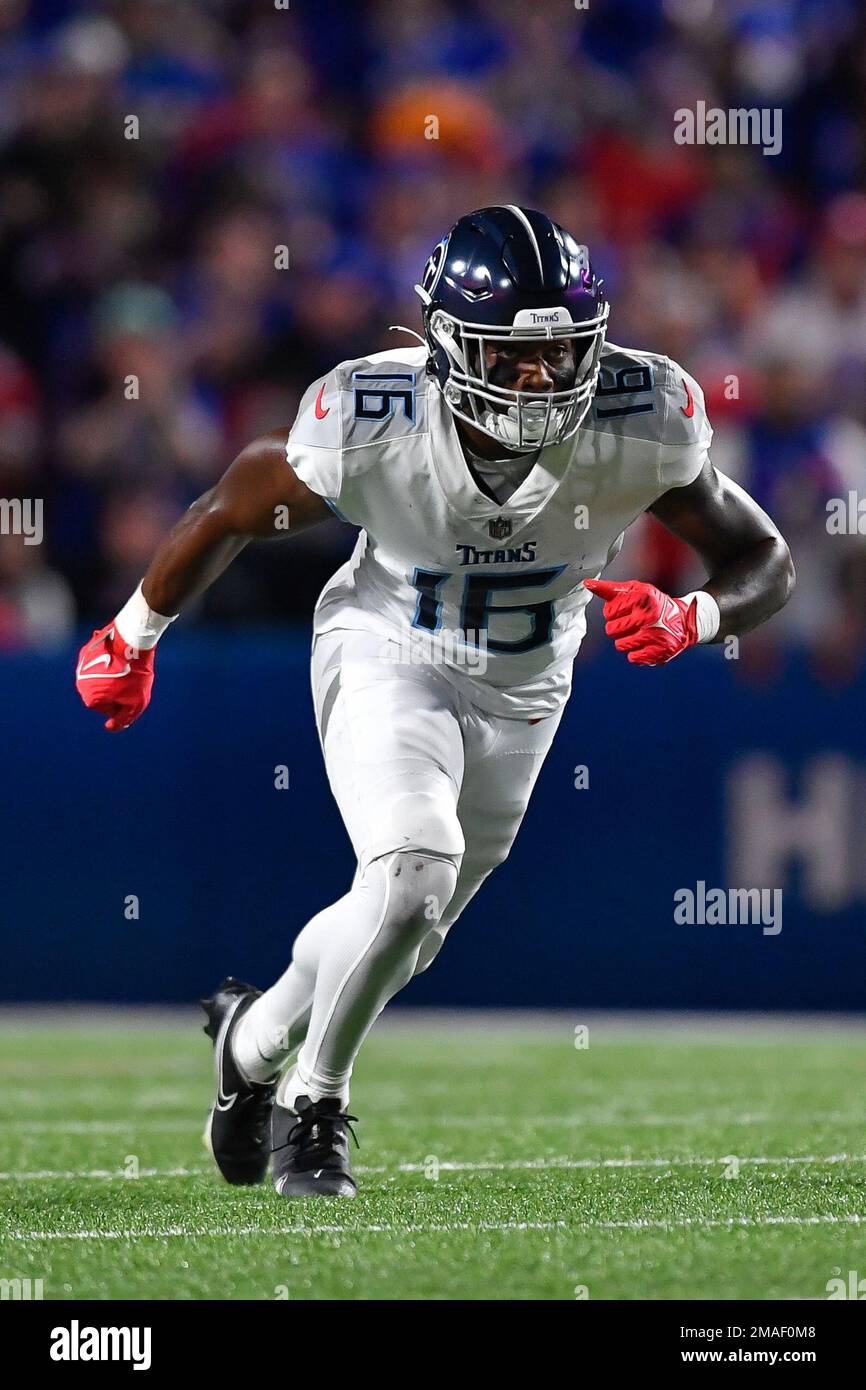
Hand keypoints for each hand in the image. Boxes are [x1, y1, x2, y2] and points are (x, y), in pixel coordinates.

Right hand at [75, 622, 154, 730]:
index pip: (108, 708)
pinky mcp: (86, 651)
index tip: (130, 690)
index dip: (123, 701)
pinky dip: (109, 661)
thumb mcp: (136, 703)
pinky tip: (120, 656)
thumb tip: (111, 727)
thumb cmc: (135, 675)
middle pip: (102, 693)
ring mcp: (81, 666)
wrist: (131, 642)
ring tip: (125, 666)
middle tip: (130, 678)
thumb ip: (123, 719)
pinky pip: (99, 661)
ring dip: (112, 674)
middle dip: (116, 688)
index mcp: (89, 698)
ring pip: (100, 677)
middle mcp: (80, 683)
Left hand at [584, 578, 698, 665]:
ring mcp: (655, 635)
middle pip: (612, 630)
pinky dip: (636, 654)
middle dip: (618, 628)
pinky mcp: (660, 651)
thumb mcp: (635, 590)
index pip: (608, 612)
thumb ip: (610, 589)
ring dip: (625, 642)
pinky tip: (644, 645)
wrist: (683, 620)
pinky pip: (633, 658)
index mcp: (641, 598)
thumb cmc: (654, 604)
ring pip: (620, 645)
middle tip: (631, 624)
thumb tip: (587, 584)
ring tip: (638, 634)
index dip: (614, 613)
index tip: (625, 611)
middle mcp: (649, 616)